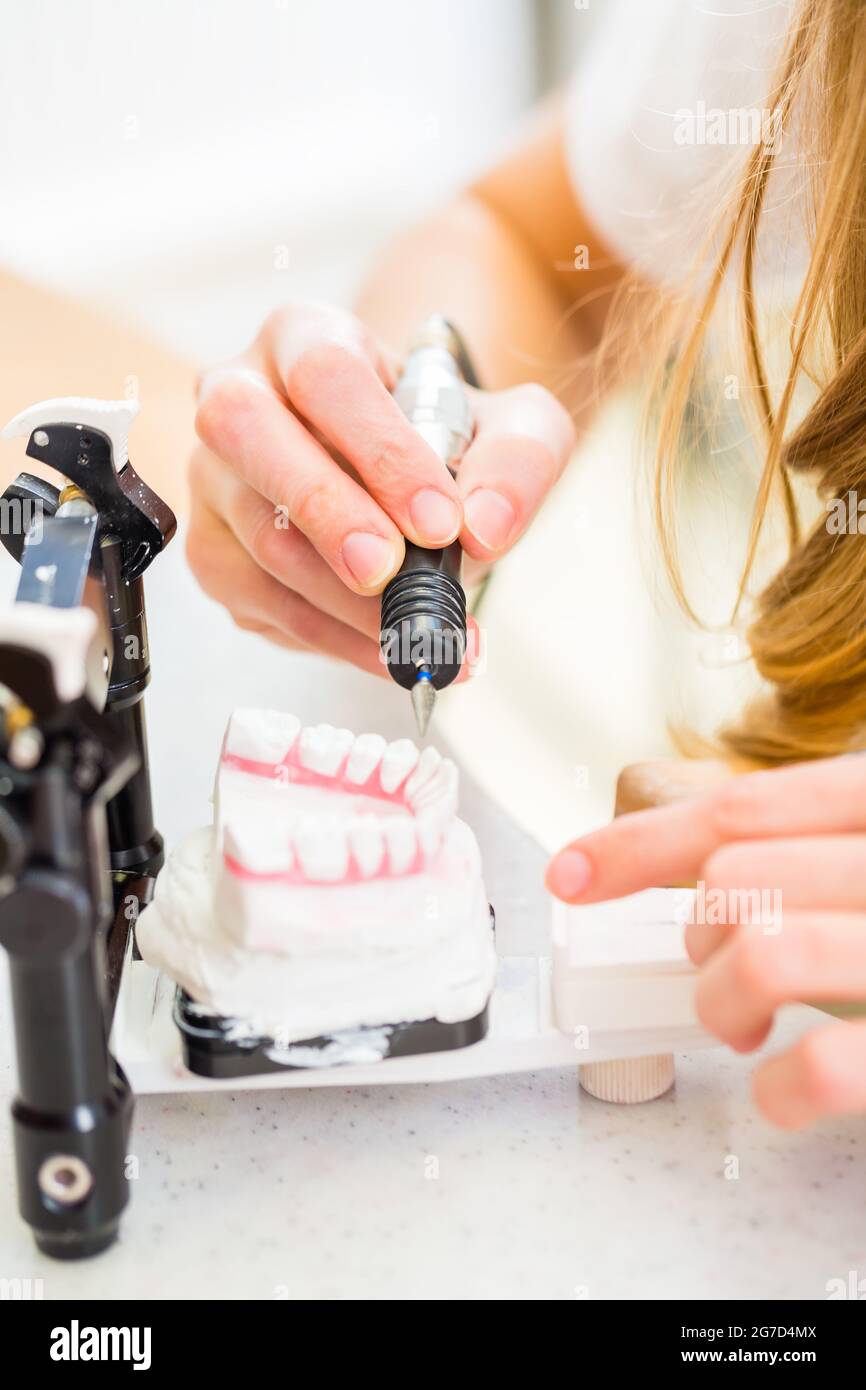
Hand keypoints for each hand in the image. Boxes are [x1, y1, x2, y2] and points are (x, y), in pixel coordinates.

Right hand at [188, 301, 573, 674]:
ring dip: (344, 600)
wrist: (406, 476)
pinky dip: (333, 638)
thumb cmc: (443, 437)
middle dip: (326, 511)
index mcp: (305, 337)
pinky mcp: (214, 552)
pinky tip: (390, 650)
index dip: (381, 451)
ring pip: (259, 537)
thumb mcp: (511, 426)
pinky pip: (262, 602)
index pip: (326, 375)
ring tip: (423, 632)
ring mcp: (214, 477)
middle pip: (248, 434)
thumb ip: (517, 460)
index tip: (438, 521)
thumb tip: (485, 527)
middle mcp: (238, 395)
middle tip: (388, 572)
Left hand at [546, 756, 865, 1128]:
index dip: (637, 843)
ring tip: (741, 1026)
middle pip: (738, 882)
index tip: (572, 873)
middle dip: (698, 936)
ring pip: (764, 953)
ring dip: (722, 1002)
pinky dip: (780, 1090)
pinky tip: (782, 1094)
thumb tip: (705, 869)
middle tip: (717, 970)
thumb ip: (819, 846)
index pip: (743, 811)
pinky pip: (825, 1066)